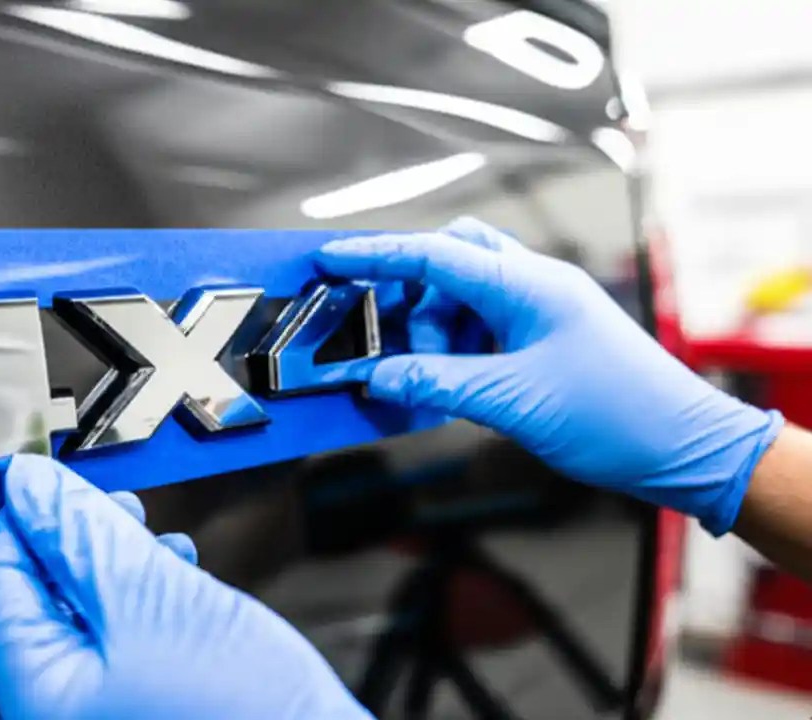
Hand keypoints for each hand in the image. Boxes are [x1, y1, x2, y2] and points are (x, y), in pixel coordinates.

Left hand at [0, 455, 369, 719]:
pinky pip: (118, 648)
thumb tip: (28, 485)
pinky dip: (141, 604)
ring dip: (114, 566)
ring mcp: (100, 714)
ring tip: (155, 537)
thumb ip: (81, 536)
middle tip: (115, 502)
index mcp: (35, 692)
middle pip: (37, 602)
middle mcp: (56, 710)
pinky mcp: (140, 712)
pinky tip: (177, 581)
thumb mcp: (152, 598)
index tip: (53, 477)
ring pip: (82, 620)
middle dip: (77, 539)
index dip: (23, 518)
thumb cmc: (243, 712)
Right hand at [316, 217, 782, 534]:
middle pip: (448, 261)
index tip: (331, 259)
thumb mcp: (511, 401)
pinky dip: (457, 349)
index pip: (434, 254)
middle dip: (411, 297)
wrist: (684, 448)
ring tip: (432, 377)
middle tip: (390, 342)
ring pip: (463, 296)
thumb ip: (436, 381)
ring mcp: (541, 308)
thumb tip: (375, 374)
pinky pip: (483, 327)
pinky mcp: (545, 336)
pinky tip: (453, 383)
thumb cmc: (617, 416)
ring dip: (435, 331)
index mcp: (527, 283)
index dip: (376, 255)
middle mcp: (533, 284)